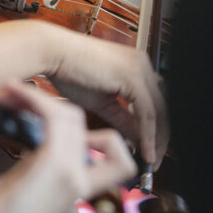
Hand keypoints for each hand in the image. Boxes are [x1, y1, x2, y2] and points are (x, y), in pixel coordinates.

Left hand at [0, 81, 135, 212]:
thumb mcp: (21, 187)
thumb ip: (32, 164)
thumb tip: (24, 134)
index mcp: (75, 188)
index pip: (113, 155)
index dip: (92, 132)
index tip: (49, 121)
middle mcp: (79, 179)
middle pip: (83, 123)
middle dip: (49, 102)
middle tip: (13, 97)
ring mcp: (69, 173)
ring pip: (71, 116)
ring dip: (37, 96)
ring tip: (7, 92)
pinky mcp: (52, 167)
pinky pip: (55, 119)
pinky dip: (34, 99)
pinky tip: (10, 94)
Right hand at [45, 27, 166, 166]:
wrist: (50, 52)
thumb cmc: (66, 70)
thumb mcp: (99, 101)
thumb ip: (121, 119)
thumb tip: (136, 139)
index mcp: (136, 67)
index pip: (156, 104)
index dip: (156, 130)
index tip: (149, 150)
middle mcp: (142, 65)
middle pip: (163, 109)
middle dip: (161, 138)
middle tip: (153, 160)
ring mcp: (140, 69)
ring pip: (159, 112)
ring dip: (157, 140)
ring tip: (150, 160)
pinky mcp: (133, 77)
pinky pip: (147, 112)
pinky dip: (148, 135)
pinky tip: (144, 151)